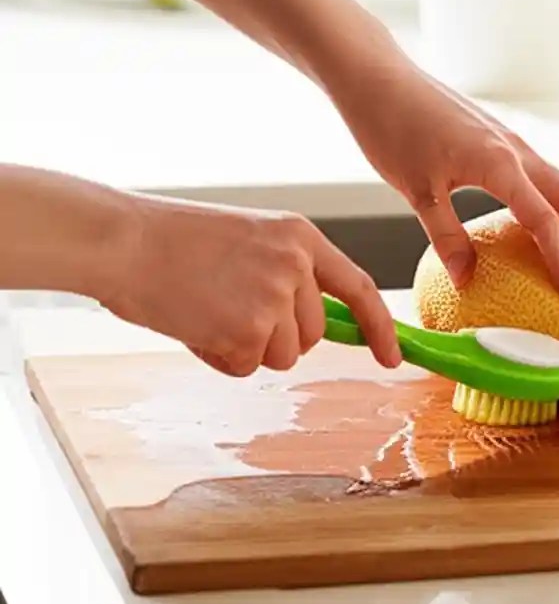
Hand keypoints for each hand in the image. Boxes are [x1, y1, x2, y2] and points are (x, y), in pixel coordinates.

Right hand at [101, 195, 401, 376]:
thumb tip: (311, 329)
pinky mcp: (249, 330)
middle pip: (313, 335)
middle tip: (225, 307)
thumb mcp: (247, 241)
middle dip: (276, 337)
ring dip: (247, 348)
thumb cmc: (172, 242)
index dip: (379, 326)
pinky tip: (194, 325)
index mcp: (300, 236)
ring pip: (283, 355)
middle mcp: (296, 265)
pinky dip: (220, 358)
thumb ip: (285, 276)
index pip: (359, 286)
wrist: (120, 240)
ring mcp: (275, 297)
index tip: (394, 356)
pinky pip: (247, 367)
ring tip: (206, 310)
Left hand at [328, 55, 558, 300]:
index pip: (545, 221)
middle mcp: (518, 151)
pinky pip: (547, 179)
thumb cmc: (391, 125)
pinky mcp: (502, 143)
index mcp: (501, 163)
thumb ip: (446, 235)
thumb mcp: (416, 189)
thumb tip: (470, 280)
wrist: (378, 76)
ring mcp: (514, 145)